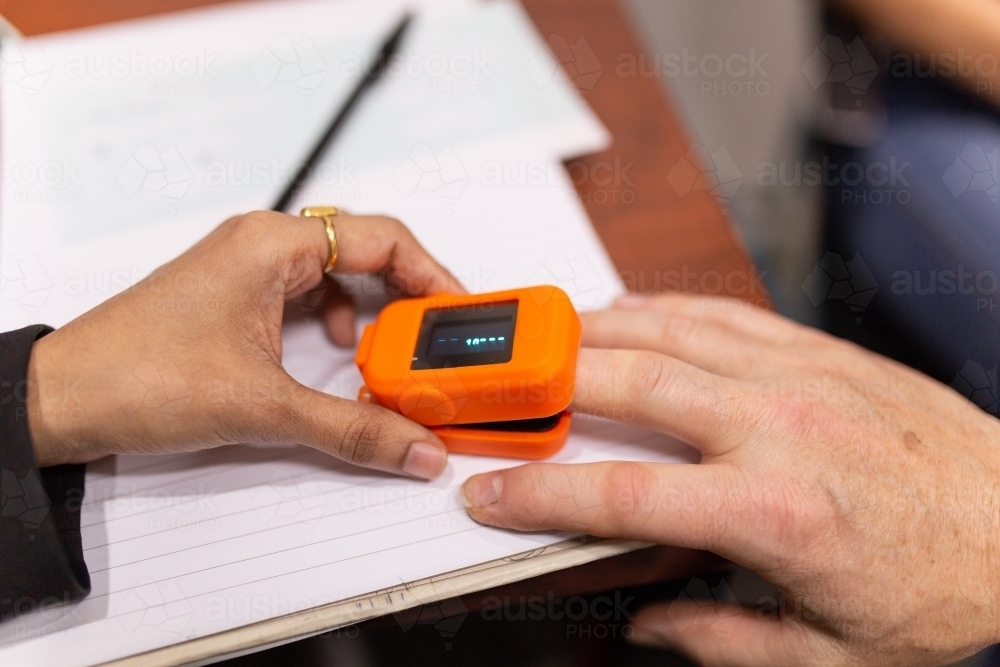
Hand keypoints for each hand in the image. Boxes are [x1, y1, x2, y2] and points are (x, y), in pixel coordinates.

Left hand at [27, 211, 464, 479]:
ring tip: (386, 354)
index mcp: (271, 244)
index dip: (431, 272)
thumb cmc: (138, 377)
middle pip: (361, 250)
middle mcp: (260, 244)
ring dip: (366, 311)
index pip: (381, 237)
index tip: (459, 310)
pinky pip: (302, 295)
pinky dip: (331, 323)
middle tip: (433, 337)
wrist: (61, 400)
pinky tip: (334, 357)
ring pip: (332, 274)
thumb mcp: (265, 406)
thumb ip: (353, 429)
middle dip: (403, 294)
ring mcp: (243, 268)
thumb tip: (415, 447)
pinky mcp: (233, 297)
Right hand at [461, 293, 999, 665]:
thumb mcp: (827, 654)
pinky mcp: (818, 351)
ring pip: (670, 333)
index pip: (622, 495)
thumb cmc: (940, 586)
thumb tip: (649, 624)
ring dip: (597, 331)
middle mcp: (778, 429)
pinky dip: (664, 308)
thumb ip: (720, 639)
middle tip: (502, 389)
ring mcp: (798, 378)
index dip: (542, 493)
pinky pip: (722, 314)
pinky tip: (630, 311)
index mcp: (773, 514)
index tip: (495, 492)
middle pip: (632, 387)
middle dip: (551, 384)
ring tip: (547, 337)